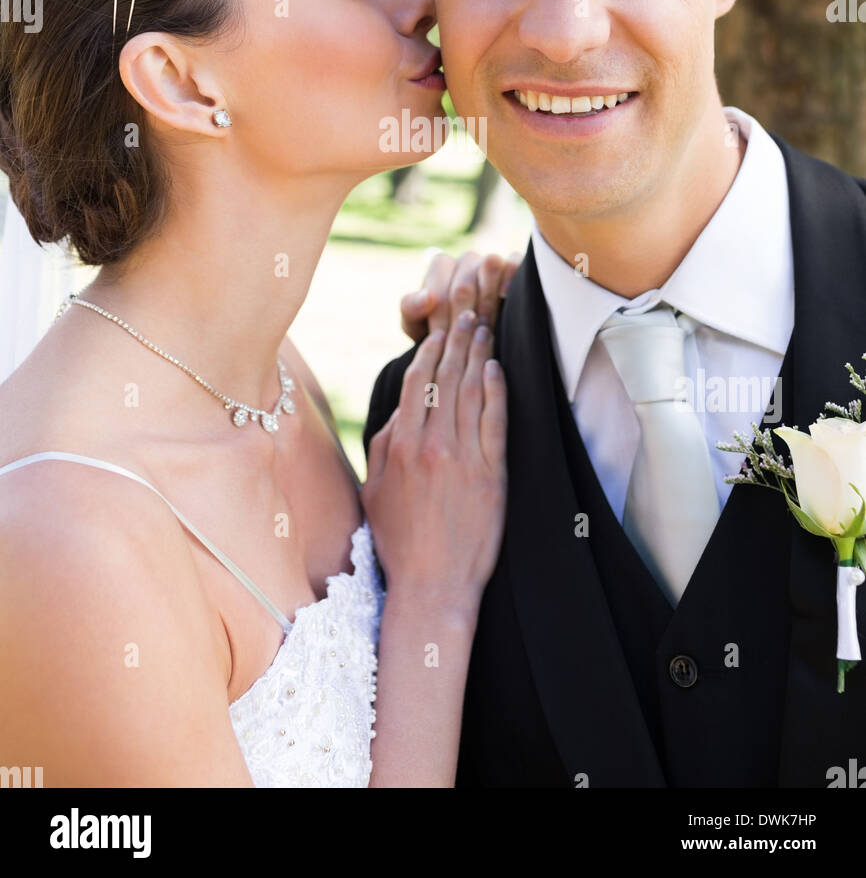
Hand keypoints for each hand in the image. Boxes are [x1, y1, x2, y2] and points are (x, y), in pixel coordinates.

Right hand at [362, 309, 506, 612]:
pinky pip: (495, 421)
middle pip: (446, 378)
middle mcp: (431, 446)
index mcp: (399, 447)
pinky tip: (497, 369)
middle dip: (456, 340)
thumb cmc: (399, 542)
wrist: (434, 586)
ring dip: (478, 355)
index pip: (415, 383)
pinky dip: (496, 390)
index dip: (428, 350)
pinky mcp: (491, 474)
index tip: (437, 329)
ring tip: (483, 328)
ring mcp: (463, 458)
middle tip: (465, 312)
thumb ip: (381, 446)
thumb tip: (397, 413)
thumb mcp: (373, 491)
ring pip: (471, 392)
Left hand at [400, 249, 521, 342]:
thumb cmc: (437, 330)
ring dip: (486, 299)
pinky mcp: (515, 266)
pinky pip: (514, 263)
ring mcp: (491, 260)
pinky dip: (510, 276)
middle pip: (464, 285)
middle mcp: (466, 259)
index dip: (441, 321)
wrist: (467, 341)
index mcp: (441, 266)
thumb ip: (411, 309)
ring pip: (489, 267)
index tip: (444, 342)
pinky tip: (505, 295)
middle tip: (465, 342)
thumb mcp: (416, 323)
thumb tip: (427, 297)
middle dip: (463, 317)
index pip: (439, 292)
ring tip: (484, 325)